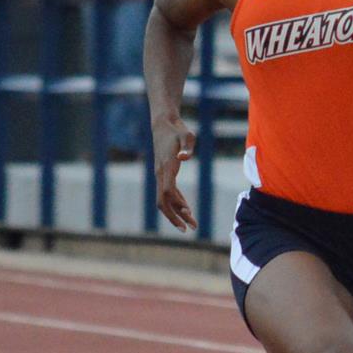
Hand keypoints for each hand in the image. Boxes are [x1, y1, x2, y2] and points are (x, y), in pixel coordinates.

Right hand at [152, 116, 196, 231]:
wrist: (164, 123)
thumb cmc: (178, 129)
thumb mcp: (187, 135)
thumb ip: (187, 146)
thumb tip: (184, 158)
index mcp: (166, 167)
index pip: (166, 192)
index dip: (175, 206)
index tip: (187, 215)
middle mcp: (161, 173)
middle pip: (163, 201)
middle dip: (174, 217)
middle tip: (189, 228)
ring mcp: (161, 174)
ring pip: (165, 200)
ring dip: (177, 212)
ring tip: (191, 223)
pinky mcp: (164, 173)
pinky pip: (168, 193)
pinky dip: (177, 202)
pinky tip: (186, 209)